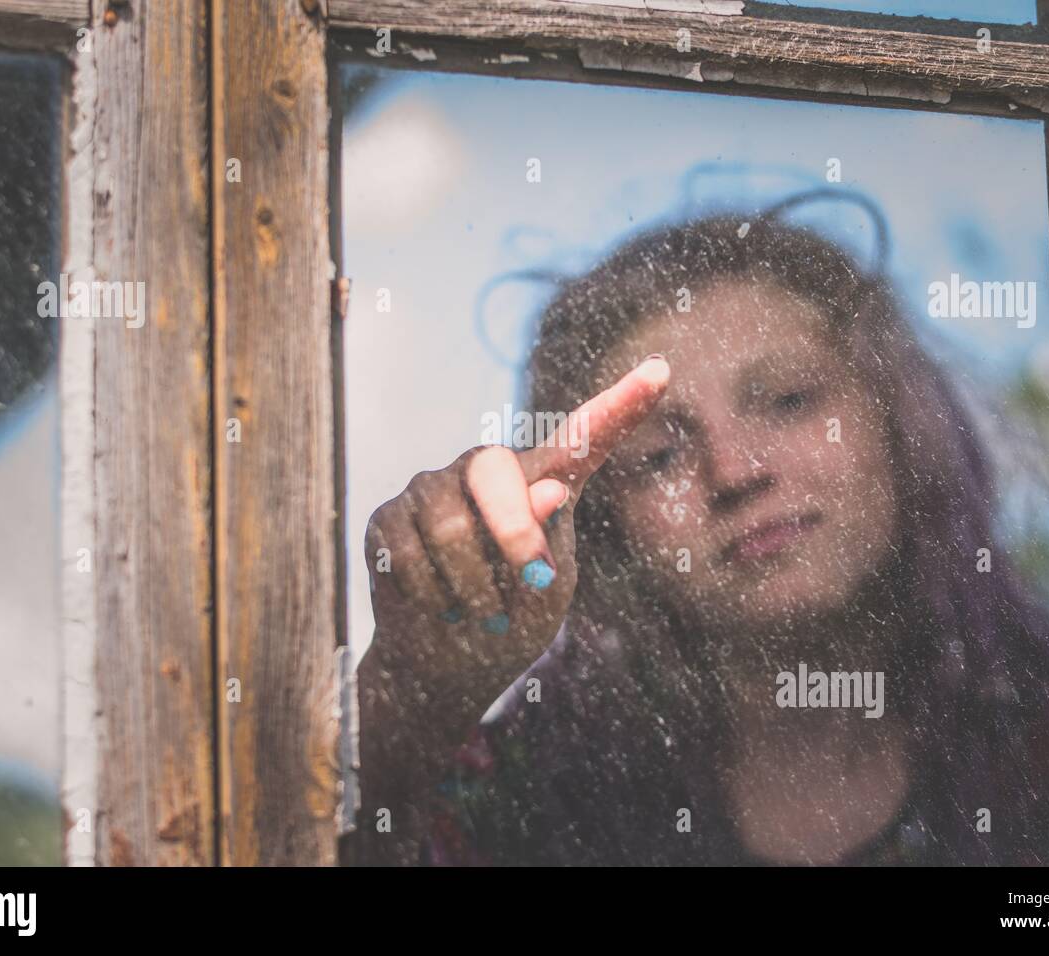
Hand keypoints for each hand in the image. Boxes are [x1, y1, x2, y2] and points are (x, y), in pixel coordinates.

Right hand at [363, 355, 670, 713]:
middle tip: (532, 583)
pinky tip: (440, 608)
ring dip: (474, 588)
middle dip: (513, 534)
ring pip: (449, 526)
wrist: (448, 665)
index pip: (581, 437)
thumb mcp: (547, 589)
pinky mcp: (387, 517)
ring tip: (481, 612)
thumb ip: (550, 539)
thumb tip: (547, 488)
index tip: (661, 371)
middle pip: (495, 474)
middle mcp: (485, 469)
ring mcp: (430, 487)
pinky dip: (434, 598)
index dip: (621, 404)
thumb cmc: (511, 619)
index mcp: (540, 479)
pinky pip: (408, 553)